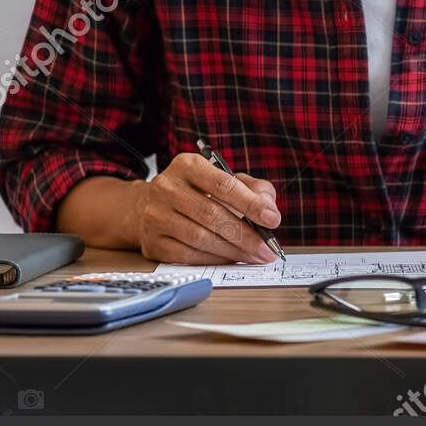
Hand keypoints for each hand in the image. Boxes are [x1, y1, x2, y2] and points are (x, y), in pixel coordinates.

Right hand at [127, 153, 281, 263]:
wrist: (152, 206)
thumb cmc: (199, 192)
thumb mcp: (227, 180)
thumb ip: (255, 190)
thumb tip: (270, 211)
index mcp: (188, 165)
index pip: (223, 185)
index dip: (251, 204)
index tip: (273, 220)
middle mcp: (166, 187)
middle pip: (212, 215)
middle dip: (246, 236)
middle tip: (267, 249)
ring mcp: (155, 215)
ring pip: (200, 238)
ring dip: (233, 252)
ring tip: (255, 257)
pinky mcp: (151, 242)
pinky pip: (188, 256)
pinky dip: (214, 260)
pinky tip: (231, 259)